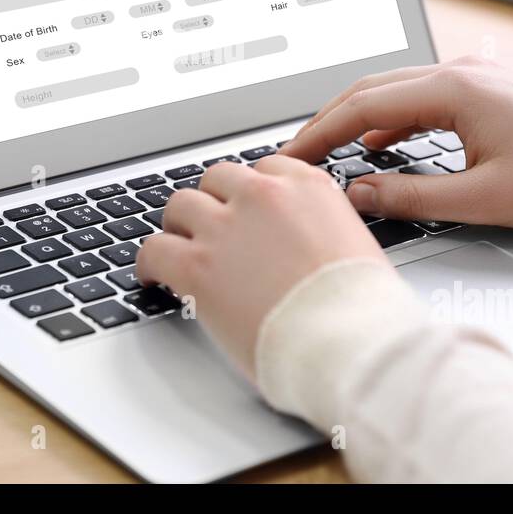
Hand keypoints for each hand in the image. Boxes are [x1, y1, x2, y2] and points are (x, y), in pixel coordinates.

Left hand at [136, 155, 386, 375]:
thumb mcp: (358, 248)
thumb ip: (325, 232)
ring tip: (177, 247)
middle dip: (214, 202)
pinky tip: (152, 277)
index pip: (267, 168)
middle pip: (219, 179)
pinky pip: (154, 249)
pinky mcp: (195, 265)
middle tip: (210, 229)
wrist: (350, 344)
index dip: (252, 193)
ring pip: (181, 204)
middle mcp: (264, 196)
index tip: (246, 208)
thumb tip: (307, 250)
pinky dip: (149, 263)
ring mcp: (225, 227)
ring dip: (179, 226)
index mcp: (309, 188)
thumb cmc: (363, 313)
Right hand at [281, 57, 512, 228]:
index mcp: (454, 90)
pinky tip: (377, 143)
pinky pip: (419, 97)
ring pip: (392, 89)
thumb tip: (359, 193)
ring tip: (325, 148)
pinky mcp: (481, 88)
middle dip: (327, 121)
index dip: (320, 134)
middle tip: (294, 153)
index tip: (291, 157)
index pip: (363, 106)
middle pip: (370, 89)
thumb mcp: (482, 199)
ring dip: (355, 117)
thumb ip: (412, 197)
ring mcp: (471, 75)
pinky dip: (389, 118)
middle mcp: (458, 71)